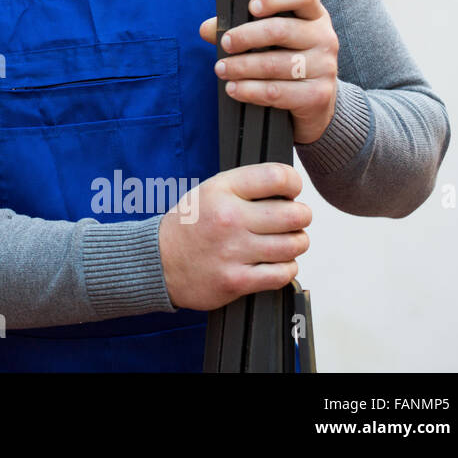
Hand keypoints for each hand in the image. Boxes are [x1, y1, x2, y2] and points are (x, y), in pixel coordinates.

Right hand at [158, 163, 310, 309]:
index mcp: (221, 191)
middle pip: (295, 214)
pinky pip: (283, 274)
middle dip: (300, 216)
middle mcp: (228, 218)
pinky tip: (273, 263)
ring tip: (283, 242)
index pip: (278, 177)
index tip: (290, 191)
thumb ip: (247, 186)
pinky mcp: (237, 280)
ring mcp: (233, 251)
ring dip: (295, 243)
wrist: (157, 261)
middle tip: (292, 219)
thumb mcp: (209, 191)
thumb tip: (291, 188)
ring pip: (294, 245)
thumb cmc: (189, 225)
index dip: (293, 183)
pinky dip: (286, 269)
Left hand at [199, 0, 338, 143]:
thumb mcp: (269, 39)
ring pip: (275, 64)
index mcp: (312, 15)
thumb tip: (207, 27)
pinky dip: (249, 90)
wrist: (316, 102)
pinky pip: (276, 92)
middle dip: (245, 37)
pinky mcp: (318, 95)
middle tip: (225, 44)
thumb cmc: (286, 59)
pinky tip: (234, 89)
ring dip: (241, 67)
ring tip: (222, 69)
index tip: (251, 7)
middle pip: (280, 30)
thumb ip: (238, 28)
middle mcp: (324, 37)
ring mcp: (325, 66)